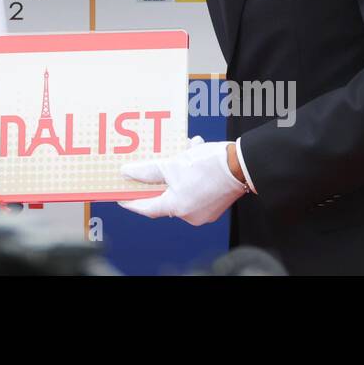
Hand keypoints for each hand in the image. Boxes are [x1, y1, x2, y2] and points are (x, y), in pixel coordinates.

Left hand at [117, 136, 245, 225]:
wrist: (242, 164)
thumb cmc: (209, 165)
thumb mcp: (172, 164)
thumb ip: (147, 171)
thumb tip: (128, 173)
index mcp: (177, 207)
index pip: (147, 208)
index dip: (132, 202)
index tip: (121, 197)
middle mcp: (190, 214)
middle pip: (165, 196)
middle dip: (157, 179)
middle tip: (145, 170)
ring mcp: (204, 210)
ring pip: (181, 188)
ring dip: (177, 170)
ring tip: (179, 150)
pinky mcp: (214, 202)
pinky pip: (195, 187)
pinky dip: (191, 172)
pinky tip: (193, 151)